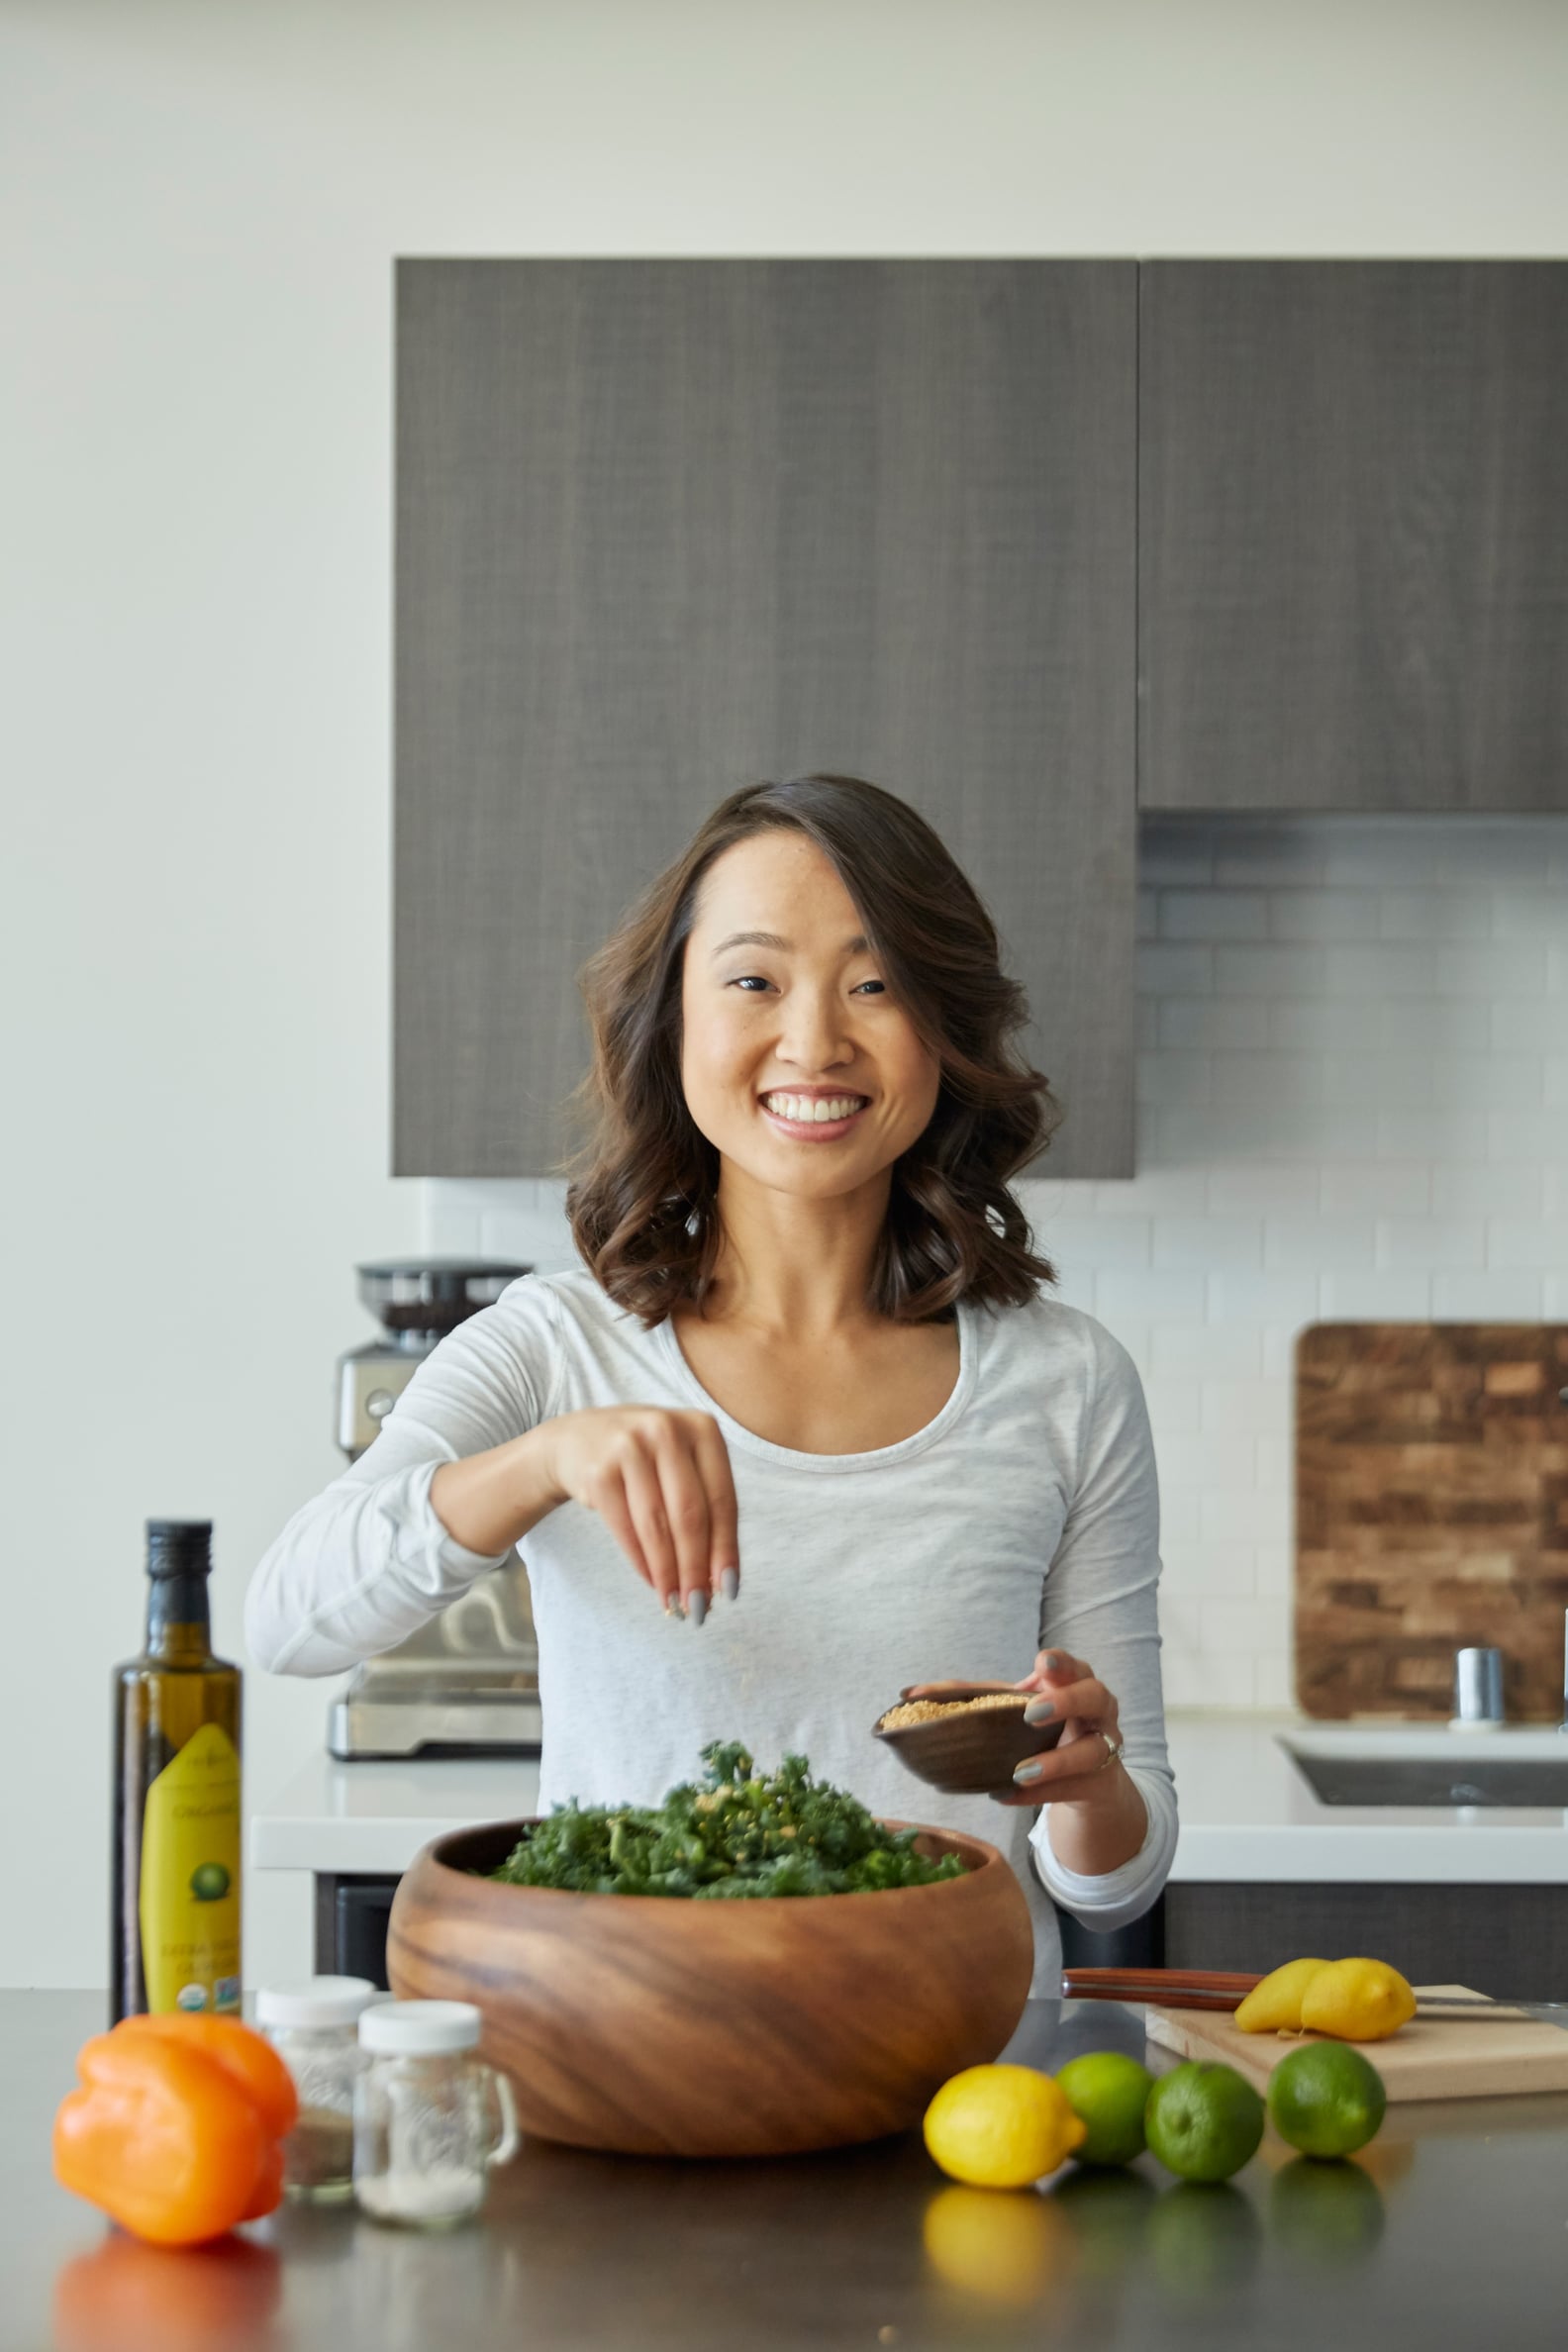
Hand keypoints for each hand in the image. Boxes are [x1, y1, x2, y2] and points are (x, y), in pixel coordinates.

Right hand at [542, 1407, 739, 1622]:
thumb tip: (720, 1580)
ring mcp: (629, 1447)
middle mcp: (666, 1430)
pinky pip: (625, 1528)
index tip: (729, 1589)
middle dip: (696, 1568)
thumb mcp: (681, 1465)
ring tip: (675, 1603)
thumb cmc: (645, 1459)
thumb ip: (705, 1509)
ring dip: (669, 1573)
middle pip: (690, 1515)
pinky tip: (652, 1582)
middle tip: (699, 1606)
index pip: (722, 1499)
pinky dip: (641, 1562)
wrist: (577, 1439)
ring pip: (657, 1526)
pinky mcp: (598, 1471)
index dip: (726, 1549)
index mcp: (702, 1428)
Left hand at [991, 1647, 1124, 1808]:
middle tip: (1032, 1713)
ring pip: (1093, 1750)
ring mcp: (1104, 1747)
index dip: (1061, 1663)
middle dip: (1067, 1701)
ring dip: (1057, 1761)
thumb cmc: (1048, 1731)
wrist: (1089, 1780)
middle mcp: (1097, 1711)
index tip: (1041, 1663)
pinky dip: (1042, 1793)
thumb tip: (922, 1692)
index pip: (1074, 1666)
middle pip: (1096, 1697)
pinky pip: (1075, 1788)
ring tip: (1021, 1771)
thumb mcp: (1019, 1710)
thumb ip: (977, 1699)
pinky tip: (1010, 1795)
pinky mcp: (1101, 1783)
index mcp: (1076, 1683)